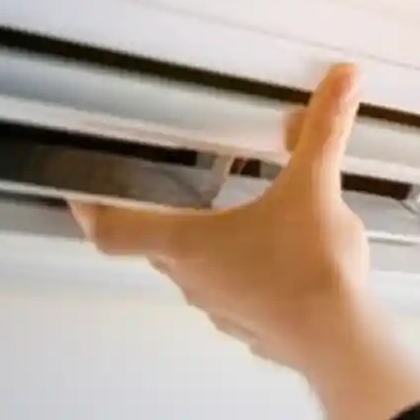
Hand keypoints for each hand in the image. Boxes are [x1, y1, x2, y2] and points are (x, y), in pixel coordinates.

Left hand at [71, 65, 419, 418]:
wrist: (340, 336)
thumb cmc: (311, 273)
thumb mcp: (316, 185)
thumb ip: (323, 130)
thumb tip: (339, 83)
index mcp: (191, 243)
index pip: (115, 229)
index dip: (91, 208)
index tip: (80, 192)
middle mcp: (196, 278)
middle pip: (156, 247)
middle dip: (160, 218)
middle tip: (163, 194)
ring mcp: (222, 306)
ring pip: (195, 272)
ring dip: (205, 247)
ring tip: (230, 220)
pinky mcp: (252, 322)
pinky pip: (233, 295)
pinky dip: (242, 274)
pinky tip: (274, 259)